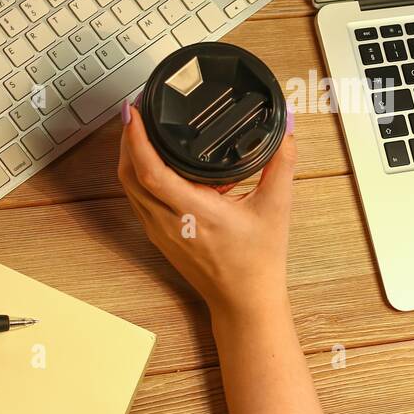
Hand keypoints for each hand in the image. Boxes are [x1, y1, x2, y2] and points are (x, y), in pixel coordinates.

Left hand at [117, 100, 296, 324]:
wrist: (246, 301)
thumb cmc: (258, 261)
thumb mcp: (276, 207)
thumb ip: (281, 163)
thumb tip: (285, 130)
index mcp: (194, 212)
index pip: (151, 172)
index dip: (137, 139)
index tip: (135, 112)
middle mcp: (168, 222)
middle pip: (129, 176)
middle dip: (127, 140)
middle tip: (137, 111)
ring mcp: (160, 231)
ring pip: (130, 188)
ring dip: (131, 158)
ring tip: (143, 131)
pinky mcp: (160, 237)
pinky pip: (139, 200)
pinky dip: (140, 177)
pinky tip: (158, 164)